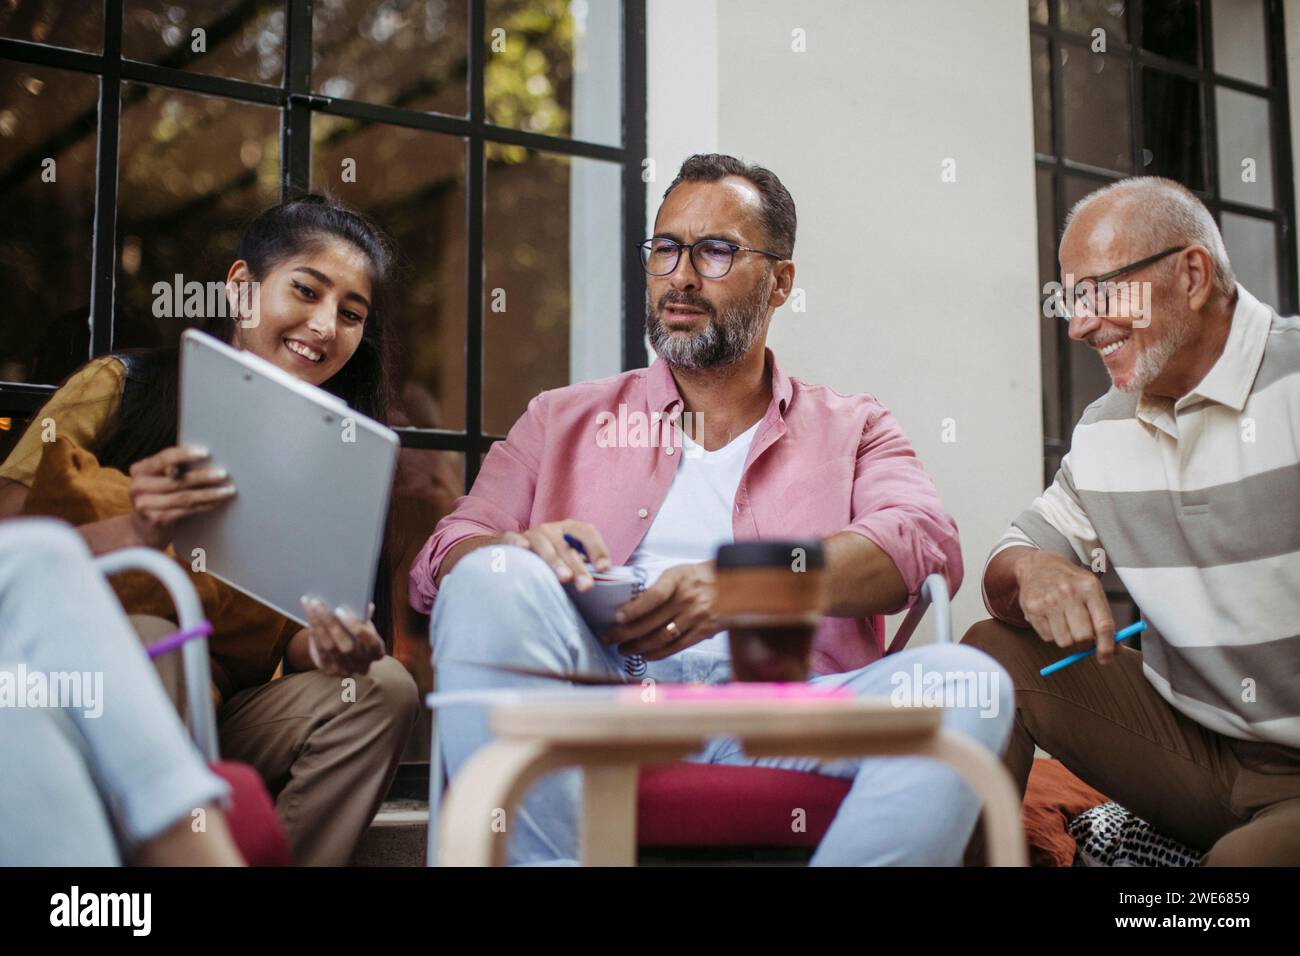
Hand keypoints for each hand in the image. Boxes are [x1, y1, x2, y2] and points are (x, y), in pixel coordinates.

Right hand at [128, 445, 235, 549]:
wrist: (142, 529)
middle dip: (203, 477)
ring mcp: (145, 504)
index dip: (185, 455)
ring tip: (229, 490)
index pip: (164, 458)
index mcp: (140, 469)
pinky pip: (186, 510)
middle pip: (177, 480)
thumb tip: (208, 456)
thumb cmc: (158, 497)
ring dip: (210, 493)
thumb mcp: (159, 479)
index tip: (206, 452)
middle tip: (223, 473)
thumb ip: (174, 467)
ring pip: (184, 497)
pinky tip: (218, 502)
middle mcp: (138, 486)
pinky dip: (205, 505)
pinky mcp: (156, 520)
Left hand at [300, 597, 384, 675]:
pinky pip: (320, 650)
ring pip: (330, 647)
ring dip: (318, 624)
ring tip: (311, 605)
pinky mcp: (330, 670)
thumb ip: (365, 617)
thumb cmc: (357, 633)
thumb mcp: (365, 625)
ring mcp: (346, 670)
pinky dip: (314, 632)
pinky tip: (310, 617)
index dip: (356, 627)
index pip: (371, 642)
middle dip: (332, 624)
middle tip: (319, 604)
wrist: (344, 651)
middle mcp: (363, 664)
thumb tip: (365, 605)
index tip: (340, 610)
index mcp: (377, 652)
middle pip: (347, 646)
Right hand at [499, 520, 610, 591]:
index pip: (587, 533)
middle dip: (578, 566)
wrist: (510, 556)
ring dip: (554, 560)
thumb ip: (583, 568)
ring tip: (564, 578)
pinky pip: (512, 538)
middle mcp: (551, 529)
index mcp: (569, 530)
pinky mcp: (508, 540)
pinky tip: (524, 549)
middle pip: (566, 545)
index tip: (605, 568)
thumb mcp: (567, 562)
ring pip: (543, 544)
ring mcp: (530, 534)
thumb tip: (605, 582)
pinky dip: (518, 542)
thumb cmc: (548, 563)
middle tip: (586, 586)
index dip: (597, 549)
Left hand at [602, 562, 719, 660]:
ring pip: (661, 637)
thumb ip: (658, 588)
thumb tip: (631, 607)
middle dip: (625, 633)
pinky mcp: (704, 631)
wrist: (733, 583)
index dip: (634, 609)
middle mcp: (687, 598)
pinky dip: (657, 653)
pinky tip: (644, 655)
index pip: (653, 596)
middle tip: (609, 638)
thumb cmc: (698, 577)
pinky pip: (676, 646)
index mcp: (677, 579)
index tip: (617, 618)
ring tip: (623, 649)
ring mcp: (696, 616)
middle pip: (651, 621)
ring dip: (638, 646)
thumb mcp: (678, 573)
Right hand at [1013, 550, 1117, 662]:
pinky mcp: (1032, 608)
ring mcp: (1048, 601)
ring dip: (1068, 640)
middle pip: (1083, 637)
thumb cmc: (1070, 582)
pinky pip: (1047, 637)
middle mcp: (1068, 593)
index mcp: (1089, 587)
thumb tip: (1115, 649)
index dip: (1107, 647)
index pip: (1103, 625)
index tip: (1106, 658)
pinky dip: (1052, 635)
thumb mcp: (1092, 592)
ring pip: (1064, 641)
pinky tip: (1052, 620)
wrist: (1038, 565)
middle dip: (1086, 645)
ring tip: (1066, 626)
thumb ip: (1103, 619)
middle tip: (1085, 641)